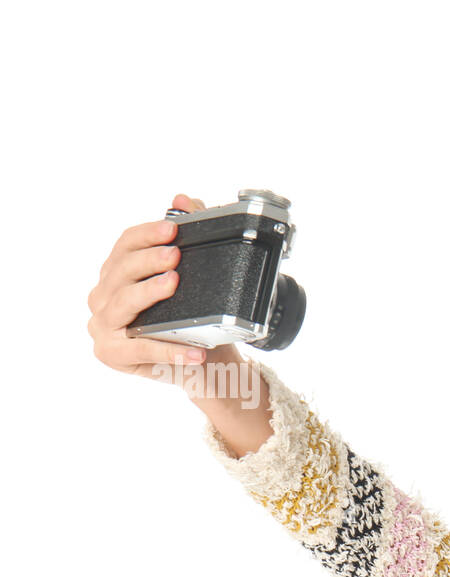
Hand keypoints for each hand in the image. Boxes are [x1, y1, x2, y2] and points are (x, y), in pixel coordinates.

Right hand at [86, 194, 240, 380]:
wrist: (206, 364)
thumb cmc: (191, 320)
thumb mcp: (192, 279)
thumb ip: (183, 238)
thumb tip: (183, 199)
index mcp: (115, 274)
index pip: (124, 245)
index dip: (146, 234)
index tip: (172, 229)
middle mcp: (102, 297)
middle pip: (120, 271)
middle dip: (148, 260)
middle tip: (174, 255)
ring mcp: (103, 327)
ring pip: (123, 304)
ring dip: (149, 293)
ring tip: (174, 284)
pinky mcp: (112, 354)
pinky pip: (141, 349)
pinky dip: (169, 349)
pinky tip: (194, 350)